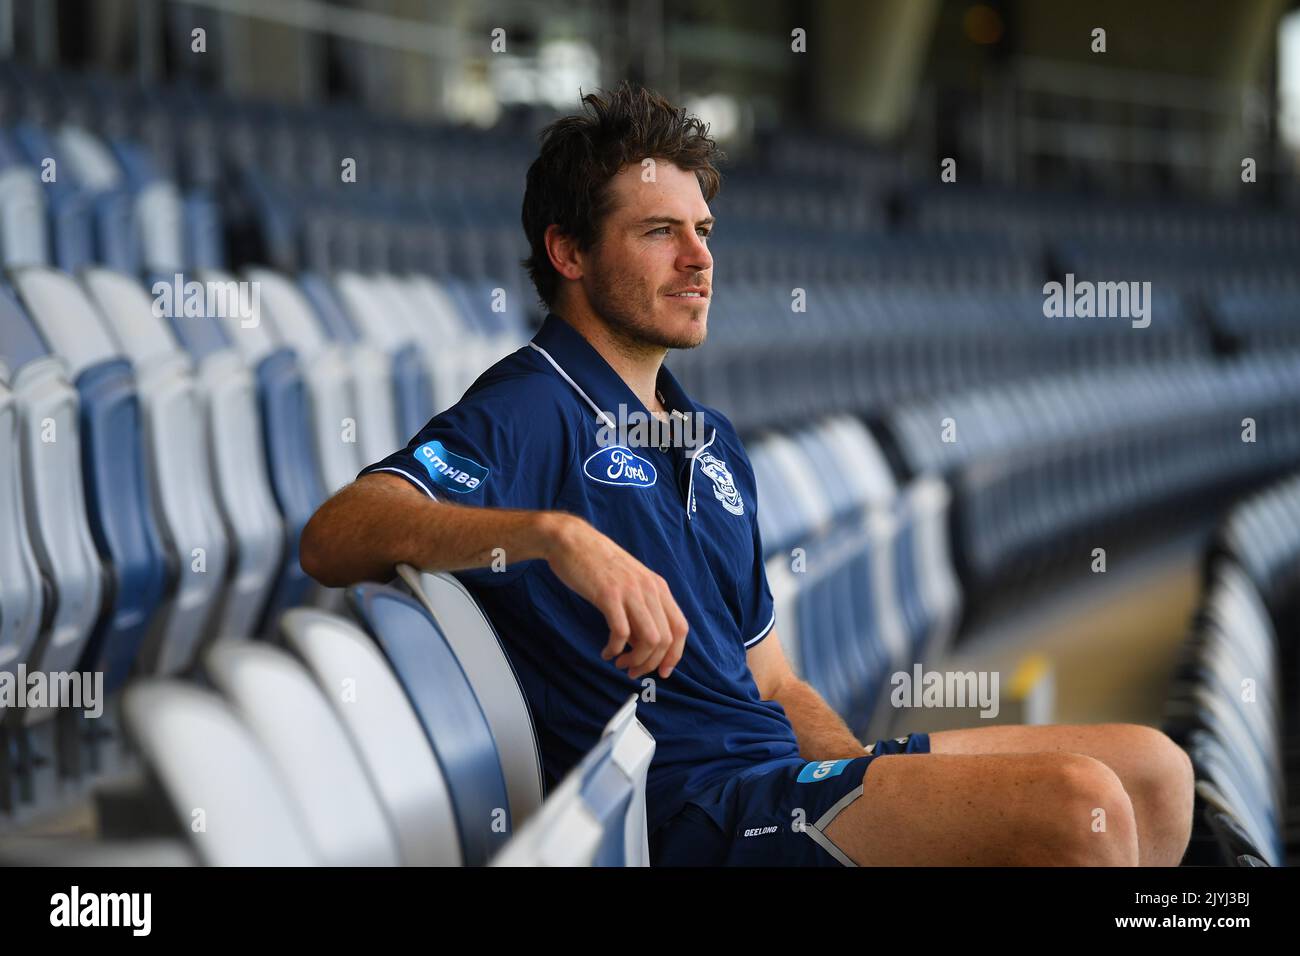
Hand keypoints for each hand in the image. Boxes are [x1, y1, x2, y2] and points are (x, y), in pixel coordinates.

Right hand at [543, 514, 688, 679]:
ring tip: (620, 663)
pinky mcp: (608, 595)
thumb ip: (640, 611)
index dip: (674, 655)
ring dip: (636, 660)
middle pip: (666, 639)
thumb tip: (642, 644)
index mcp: (658, 587)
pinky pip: (621, 633)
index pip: (680, 628)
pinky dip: (615, 649)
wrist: (572, 541)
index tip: (662, 672)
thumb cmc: (598, 565)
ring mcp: (630, 591)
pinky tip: (606, 651)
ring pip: (649, 639)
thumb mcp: (629, 584)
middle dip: (650, 664)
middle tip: (632, 671)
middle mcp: (649, 589)